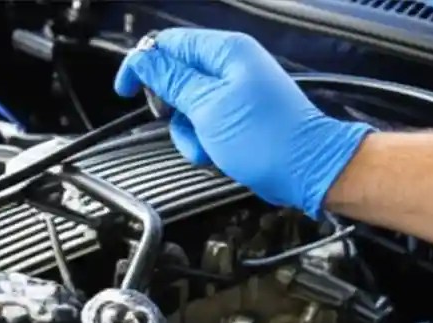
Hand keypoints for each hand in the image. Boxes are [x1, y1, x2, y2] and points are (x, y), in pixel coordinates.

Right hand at [114, 28, 372, 217]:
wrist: (306, 170)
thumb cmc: (269, 138)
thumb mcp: (208, 107)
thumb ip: (171, 81)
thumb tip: (143, 60)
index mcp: (226, 51)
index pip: (168, 44)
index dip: (142, 65)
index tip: (126, 88)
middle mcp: (231, 66)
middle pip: (175, 76)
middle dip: (171, 106)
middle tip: (180, 120)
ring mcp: (235, 92)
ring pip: (186, 106)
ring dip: (188, 131)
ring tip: (206, 144)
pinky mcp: (238, 116)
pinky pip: (204, 123)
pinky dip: (203, 140)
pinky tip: (217, 151)